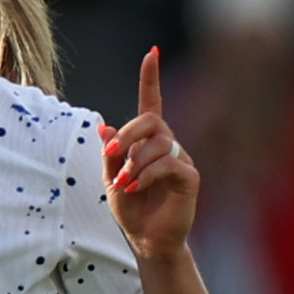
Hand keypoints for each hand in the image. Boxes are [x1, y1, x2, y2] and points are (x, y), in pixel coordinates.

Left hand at [100, 47, 199, 259]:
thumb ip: (110, 155)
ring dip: (134, 162)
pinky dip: (146, 174)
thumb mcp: (111, 179)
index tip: (151, 54)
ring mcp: (181, 159)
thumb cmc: (132, 209)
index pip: (151, 103)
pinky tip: (135, 187)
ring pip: (158, 143)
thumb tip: (105, 127)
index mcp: (148, 142)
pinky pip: (168, 163)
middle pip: (152, 121)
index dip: (151, 78)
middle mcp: (168, 145)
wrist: (148, 239)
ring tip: (124, 182)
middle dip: (128, 134)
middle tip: (112, 153)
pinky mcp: (189, 177)